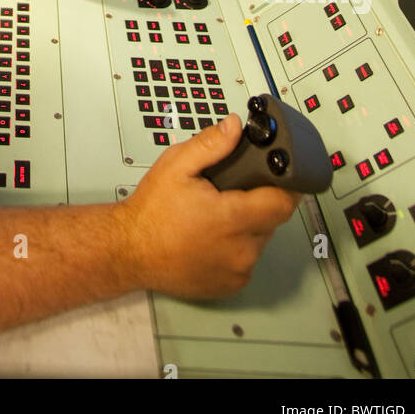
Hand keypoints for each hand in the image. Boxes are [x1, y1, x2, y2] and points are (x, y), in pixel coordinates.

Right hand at [117, 115, 300, 299]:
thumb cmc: (150, 212)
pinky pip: (246, 260)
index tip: (278, 176)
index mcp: (233, 218)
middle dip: (258, 203)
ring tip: (218, 214)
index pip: (284, 202)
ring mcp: (237, 271)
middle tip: (231, 192)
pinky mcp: (230, 286)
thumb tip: (234, 127)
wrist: (128, 251)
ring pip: (259, 240)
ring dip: (247, 226)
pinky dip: (236, 247)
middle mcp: (241, 250)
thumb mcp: (176, 165)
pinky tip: (212, 237)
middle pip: (271, 220)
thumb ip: (210, 144)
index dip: (285, 186)